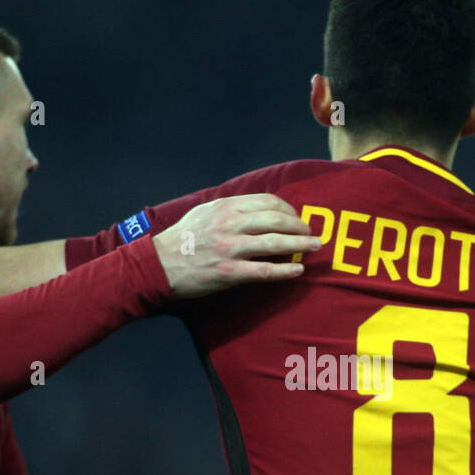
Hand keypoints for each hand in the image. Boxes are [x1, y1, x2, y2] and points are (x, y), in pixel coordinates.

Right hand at [152, 194, 319, 299]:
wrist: (159, 264)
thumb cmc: (183, 238)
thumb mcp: (205, 211)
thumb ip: (231, 208)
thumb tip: (260, 209)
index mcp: (226, 207)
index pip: (268, 202)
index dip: (289, 209)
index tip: (297, 217)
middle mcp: (231, 224)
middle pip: (277, 220)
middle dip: (300, 226)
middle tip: (312, 233)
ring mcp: (231, 249)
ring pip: (275, 243)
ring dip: (300, 245)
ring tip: (315, 247)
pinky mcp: (229, 273)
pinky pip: (264, 271)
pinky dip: (285, 271)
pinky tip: (298, 270)